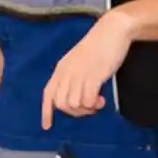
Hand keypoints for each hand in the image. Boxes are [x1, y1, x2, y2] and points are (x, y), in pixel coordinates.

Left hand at [41, 10, 136, 128]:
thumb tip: (75, 96)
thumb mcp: (79, 61)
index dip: (46, 111)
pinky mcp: (93, 76)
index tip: (47, 126)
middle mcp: (66, 73)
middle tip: (89, 108)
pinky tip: (101, 100)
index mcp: (61, 69)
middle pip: (61, 104)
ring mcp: (79, 75)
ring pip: (73, 105)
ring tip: (97, 103)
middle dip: (75, 113)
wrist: (111, 31)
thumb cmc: (98, 47)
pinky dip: (93, 105)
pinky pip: (86, 100)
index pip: (48, 94)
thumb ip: (74, 76)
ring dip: (85, 110)